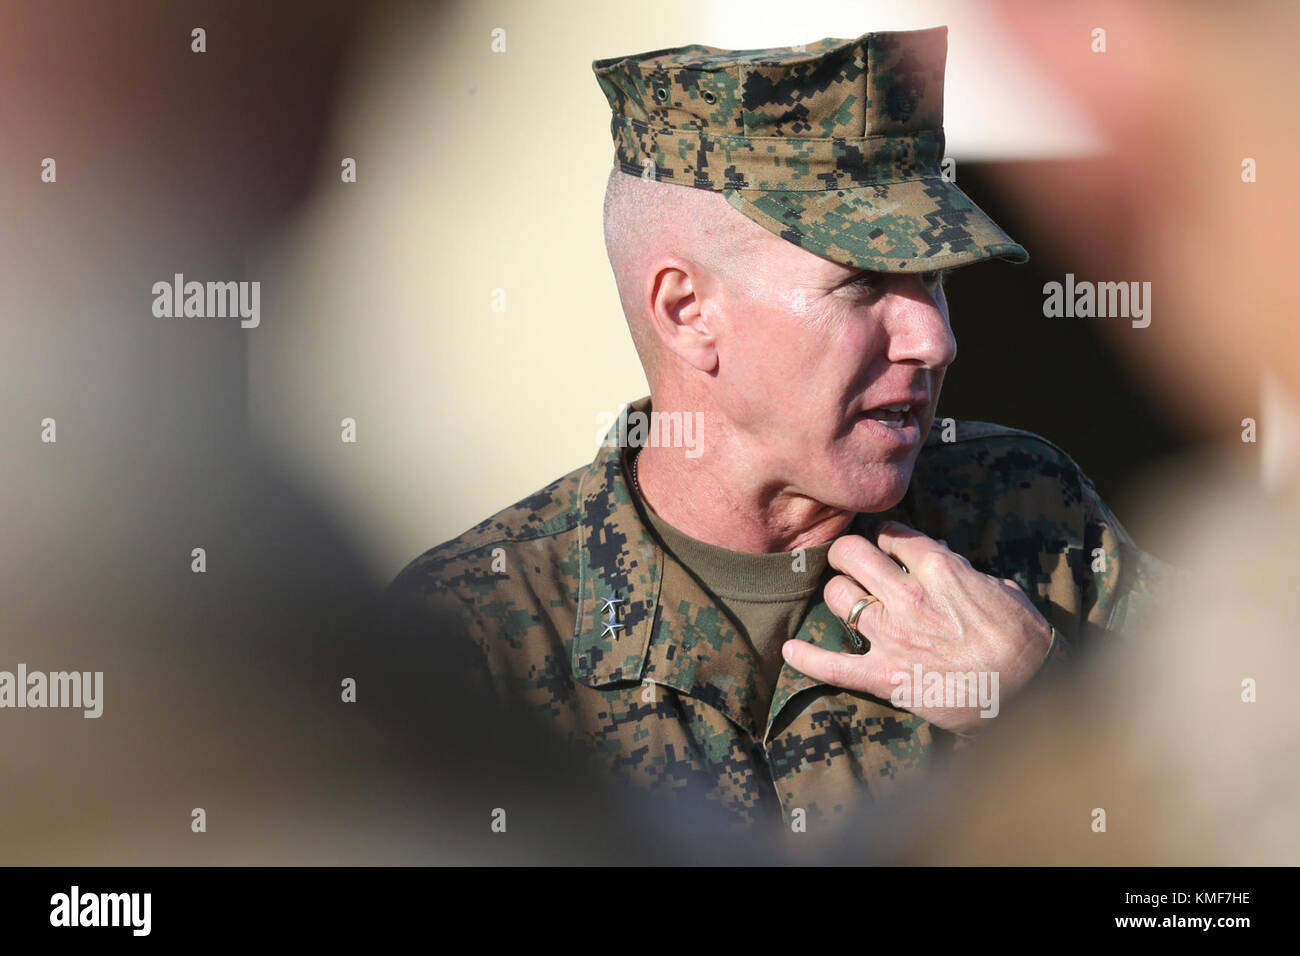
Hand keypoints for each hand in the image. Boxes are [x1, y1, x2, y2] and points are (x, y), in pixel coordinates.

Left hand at [782, 521, 1052, 734]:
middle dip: (846, 553)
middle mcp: (907, 596)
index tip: (887, 543)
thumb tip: (948, 567)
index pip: (894, 534)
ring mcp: (891, 636)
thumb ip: (966, 574)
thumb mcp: (1002, 590)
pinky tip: (789, 650)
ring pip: (837, 596)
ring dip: (838, 595)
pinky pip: (833, 666)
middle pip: (852, 554)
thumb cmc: (1023, 640)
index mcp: (939, 569)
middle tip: (850, 560)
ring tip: (844, 598)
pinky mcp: (885, 676)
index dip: (887, 536)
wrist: (1030, 692)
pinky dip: (808, 658)